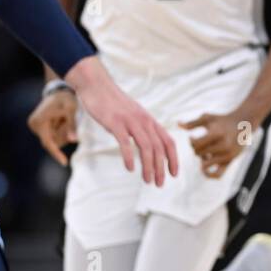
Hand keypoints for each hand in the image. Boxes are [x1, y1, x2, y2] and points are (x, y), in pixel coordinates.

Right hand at [27, 88, 78, 165]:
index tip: (64, 162)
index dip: (56, 153)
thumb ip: (72, 124)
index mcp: (39, 121)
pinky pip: (54, 136)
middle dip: (63, 135)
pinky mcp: (41, 128)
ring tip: (65, 118)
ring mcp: (36, 127)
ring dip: (63, 132)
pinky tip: (62, 120)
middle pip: (52, 141)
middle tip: (69, 120)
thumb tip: (73, 140)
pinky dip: (61, 131)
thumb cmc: (65, 98)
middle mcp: (34, 125)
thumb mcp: (71, 109)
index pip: (47, 142)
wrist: (59, 90)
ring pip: (54, 140)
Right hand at [64, 57, 178, 186]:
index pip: (168, 141)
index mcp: (150, 120)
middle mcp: (144, 121)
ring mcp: (130, 121)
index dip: (173, 159)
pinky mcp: (115, 122)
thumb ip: (142, 128)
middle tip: (159, 184)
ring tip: (148, 180)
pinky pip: (125, 142)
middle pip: (158, 148)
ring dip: (149, 166)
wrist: (97, 85)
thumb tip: (149, 145)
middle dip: (161, 168)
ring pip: (146, 147)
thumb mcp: (134, 115)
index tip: (173, 174)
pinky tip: (130, 168)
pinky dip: (130, 157)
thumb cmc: (114, 104)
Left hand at [181, 111, 257, 178]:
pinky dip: (209, 175)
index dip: (191, 141)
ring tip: (204, 153)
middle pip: (199, 153)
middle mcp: (223, 145)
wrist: (242, 124)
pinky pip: (218, 174)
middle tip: (200, 143)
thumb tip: (178, 124)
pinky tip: (204, 169)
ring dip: (202, 159)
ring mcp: (227, 155)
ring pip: (205, 164)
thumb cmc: (222, 120)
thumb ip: (192, 123)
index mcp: (216, 134)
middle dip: (196, 149)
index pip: (195, 144)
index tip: (193, 137)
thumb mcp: (208, 118)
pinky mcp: (230, 161)